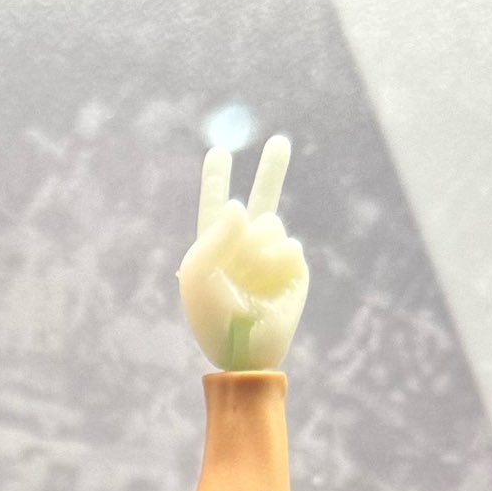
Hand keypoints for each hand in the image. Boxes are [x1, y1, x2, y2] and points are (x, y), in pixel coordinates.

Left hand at [178, 135, 308, 370]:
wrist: (244, 349)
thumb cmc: (212, 317)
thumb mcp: (198, 276)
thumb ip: (213, 235)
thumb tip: (243, 207)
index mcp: (214, 248)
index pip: (215, 207)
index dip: (216, 179)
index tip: (218, 151)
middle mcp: (243, 248)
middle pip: (259, 198)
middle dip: (271, 170)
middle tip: (279, 141)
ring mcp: (270, 257)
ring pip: (270, 223)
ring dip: (257, 246)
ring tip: (249, 276)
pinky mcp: (294, 269)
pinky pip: (288, 245)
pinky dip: (276, 261)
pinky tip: (269, 285)